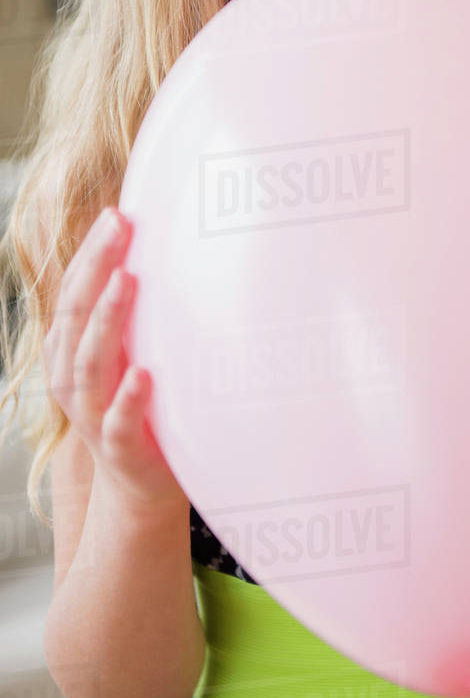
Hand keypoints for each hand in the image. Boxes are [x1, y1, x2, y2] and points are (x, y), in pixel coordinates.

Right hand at [42, 207, 187, 513]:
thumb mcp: (129, 350)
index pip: (75, 290)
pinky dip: (128, 398)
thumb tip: (168, 244)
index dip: (92, 251)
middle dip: (97, 266)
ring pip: (91, 362)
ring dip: (108, 319)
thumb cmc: (138, 403)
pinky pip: (118, 422)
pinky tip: (145, 374)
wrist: (139, 485)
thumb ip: (135, 310)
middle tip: (120, 224)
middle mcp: (75, 377)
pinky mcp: (121, 448)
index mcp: (72, 348)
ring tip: (128, 280)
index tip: (117, 212)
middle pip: (77, 314)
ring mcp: (94, 413)